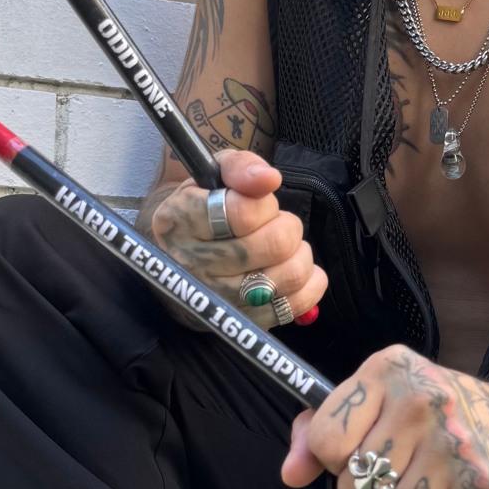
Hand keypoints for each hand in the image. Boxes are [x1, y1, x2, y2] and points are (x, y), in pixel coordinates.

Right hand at [150, 149, 326, 327]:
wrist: (185, 253)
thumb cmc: (205, 204)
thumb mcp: (213, 173)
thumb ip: (240, 167)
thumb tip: (269, 179)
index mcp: (179, 221)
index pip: (242, 212)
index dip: (264, 203)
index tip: (258, 201)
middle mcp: (192, 265)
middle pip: (274, 244)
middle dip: (287, 226)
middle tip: (276, 223)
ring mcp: (218, 299)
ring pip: (290, 274)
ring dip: (299, 253)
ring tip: (284, 244)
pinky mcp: (241, 321)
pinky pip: (295, 305)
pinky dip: (309, 282)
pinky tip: (294, 266)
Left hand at [282, 345, 488, 488]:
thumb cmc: (445, 417)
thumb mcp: (388, 399)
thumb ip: (329, 426)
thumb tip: (291, 473)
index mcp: (391, 367)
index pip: (327, 439)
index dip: (336, 459)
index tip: (358, 453)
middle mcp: (422, 398)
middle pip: (354, 482)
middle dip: (370, 487)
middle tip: (403, 470)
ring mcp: (453, 444)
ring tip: (424, 480)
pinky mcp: (479, 483)